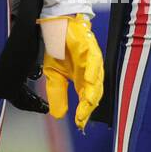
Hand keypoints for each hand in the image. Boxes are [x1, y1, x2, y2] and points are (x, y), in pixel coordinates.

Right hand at [39, 14, 103, 129]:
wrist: (57, 26)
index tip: (79, 125)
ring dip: (92, 93)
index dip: (83, 113)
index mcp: (83, 80)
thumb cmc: (59, 48)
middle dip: (88, 107)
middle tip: (82, 119)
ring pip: (96, 79)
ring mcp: (92, 60)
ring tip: (87, 105)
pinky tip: (88, 81)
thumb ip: (57, 94)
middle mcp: (91, 72)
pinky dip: (91, 71)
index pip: (86, 101)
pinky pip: (94, 61)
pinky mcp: (90, 48)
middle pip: (94, 93)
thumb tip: (57, 115)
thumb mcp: (54, 75)